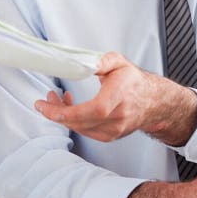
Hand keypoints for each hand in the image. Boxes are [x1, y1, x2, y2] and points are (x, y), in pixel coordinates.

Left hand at [35, 51, 196, 144]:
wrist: (152, 101)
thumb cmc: (133, 81)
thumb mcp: (119, 62)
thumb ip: (102, 60)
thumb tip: (85, 61)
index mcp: (120, 95)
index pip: (95, 109)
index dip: (69, 111)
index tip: (49, 105)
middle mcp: (118, 117)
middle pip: (81, 122)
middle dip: (57, 112)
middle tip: (44, 100)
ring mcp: (114, 130)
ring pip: (80, 128)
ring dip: (62, 115)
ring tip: (55, 99)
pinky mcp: (109, 136)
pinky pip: (85, 131)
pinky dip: (73, 121)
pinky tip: (69, 108)